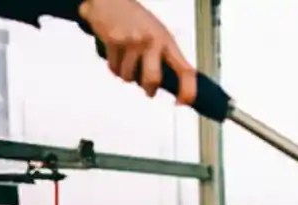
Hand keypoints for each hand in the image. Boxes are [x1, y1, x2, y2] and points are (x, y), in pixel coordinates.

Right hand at [78, 0, 196, 104]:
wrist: (110, 1)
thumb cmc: (136, 19)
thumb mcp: (158, 35)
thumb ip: (165, 56)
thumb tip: (173, 85)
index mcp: (167, 42)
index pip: (185, 70)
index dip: (188, 90)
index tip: (183, 102)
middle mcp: (152, 41)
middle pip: (153, 79)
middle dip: (149, 89)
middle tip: (149, 91)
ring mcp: (132, 41)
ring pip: (129, 77)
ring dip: (128, 76)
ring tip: (128, 63)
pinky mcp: (114, 41)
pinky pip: (114, 68)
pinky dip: (115, 68)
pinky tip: (117, 56)